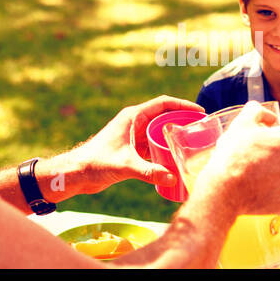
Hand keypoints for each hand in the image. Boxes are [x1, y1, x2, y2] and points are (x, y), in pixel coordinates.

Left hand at [61, 95, 203, 195]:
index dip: (183, 105)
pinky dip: (166, 148)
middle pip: (165, 116)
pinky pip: (155, 145)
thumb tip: (172, 177)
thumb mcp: (124, 165)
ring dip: (176, 135)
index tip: (200, 112)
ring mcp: (134, 136)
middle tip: (202, 130)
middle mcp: (135, 123)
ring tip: (194, 143)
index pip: (164, 103)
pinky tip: (177, 158)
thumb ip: (148, 171)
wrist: (77, 173)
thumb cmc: (96, 163)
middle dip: (183, 121)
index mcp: (133, 116)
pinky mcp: (132, 149)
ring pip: (160, 131)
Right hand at [196, 101, 279, 215]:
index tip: (258, 151)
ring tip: (259, 181)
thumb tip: (270, 118)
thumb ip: (257, 111)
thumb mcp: (242, 122)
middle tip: (256, 166)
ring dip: (279, 179)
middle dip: (277, 162)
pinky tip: (265, 193)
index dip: (271, 144)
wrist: (226, 189)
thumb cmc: (233, 155)